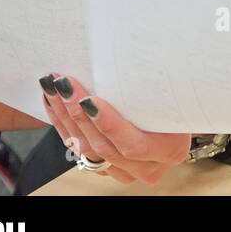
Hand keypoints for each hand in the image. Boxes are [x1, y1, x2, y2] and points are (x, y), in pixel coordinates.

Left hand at [39, 72, 190, 184]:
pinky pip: (79, 150)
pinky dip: (64, 126)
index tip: (89, 100)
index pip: (133, 144)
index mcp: (169, 150)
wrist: (176, 112)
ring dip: (66, 118)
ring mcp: (125, 171)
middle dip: (79, 115)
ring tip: (54, 90)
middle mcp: (148, 166)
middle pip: (105, 147)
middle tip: (64, 85)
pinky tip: (54, 104)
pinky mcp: (106, 168)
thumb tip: (124, 60)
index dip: (109, 125)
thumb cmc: (175, 98)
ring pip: (88, 150)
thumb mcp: (172, 94)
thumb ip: (152, 91)